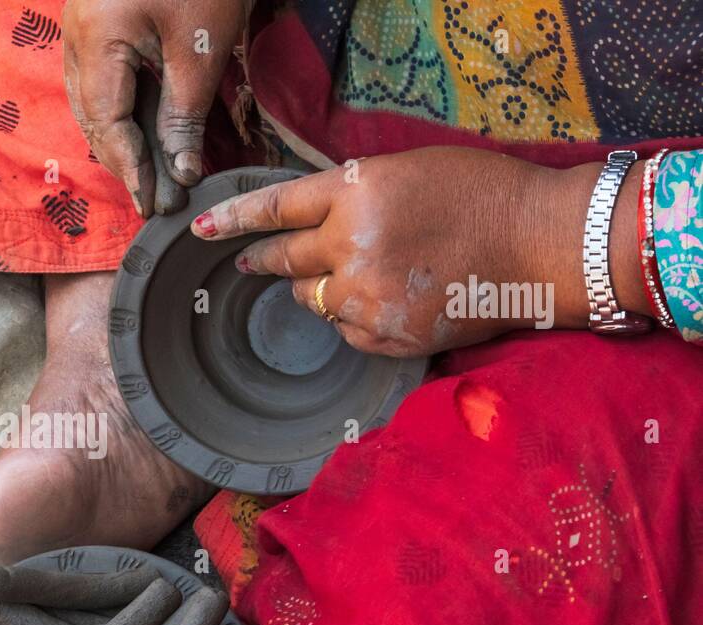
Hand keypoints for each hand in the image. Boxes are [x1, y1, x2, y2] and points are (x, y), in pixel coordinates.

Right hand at [64, 0, 252, 216]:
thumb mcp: (201, 49)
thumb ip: (184, 115)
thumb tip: (181, 171)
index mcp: (97, 41)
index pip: (108, 126)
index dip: (132, 170)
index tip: (155, 204)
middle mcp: (76, 37)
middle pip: (93, 117)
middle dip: (124, 161)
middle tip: (155, 199)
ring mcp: (82, 26)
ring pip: (94, 100)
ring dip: (121, 138)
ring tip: (152, 173)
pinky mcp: (98, 19)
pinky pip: (101, 77)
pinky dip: (123, 108)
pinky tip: (146, 129)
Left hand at [189, 147, 632, 355]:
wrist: (543, 244)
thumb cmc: (482, 194)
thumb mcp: (408, 172)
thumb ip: (353, 194)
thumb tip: (309, 218)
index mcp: (355, 195)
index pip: (275, 209)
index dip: (233, 219)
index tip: (200, 228)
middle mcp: (351, 247)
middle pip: (283, 260)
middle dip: (264, 260)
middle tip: (253, 261)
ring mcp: (367, 297)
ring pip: (312, 298)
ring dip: (323, 286)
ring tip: (365, 272)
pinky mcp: (387, 335)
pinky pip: (346, 329)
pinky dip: (357, 317)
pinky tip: (393, 299)